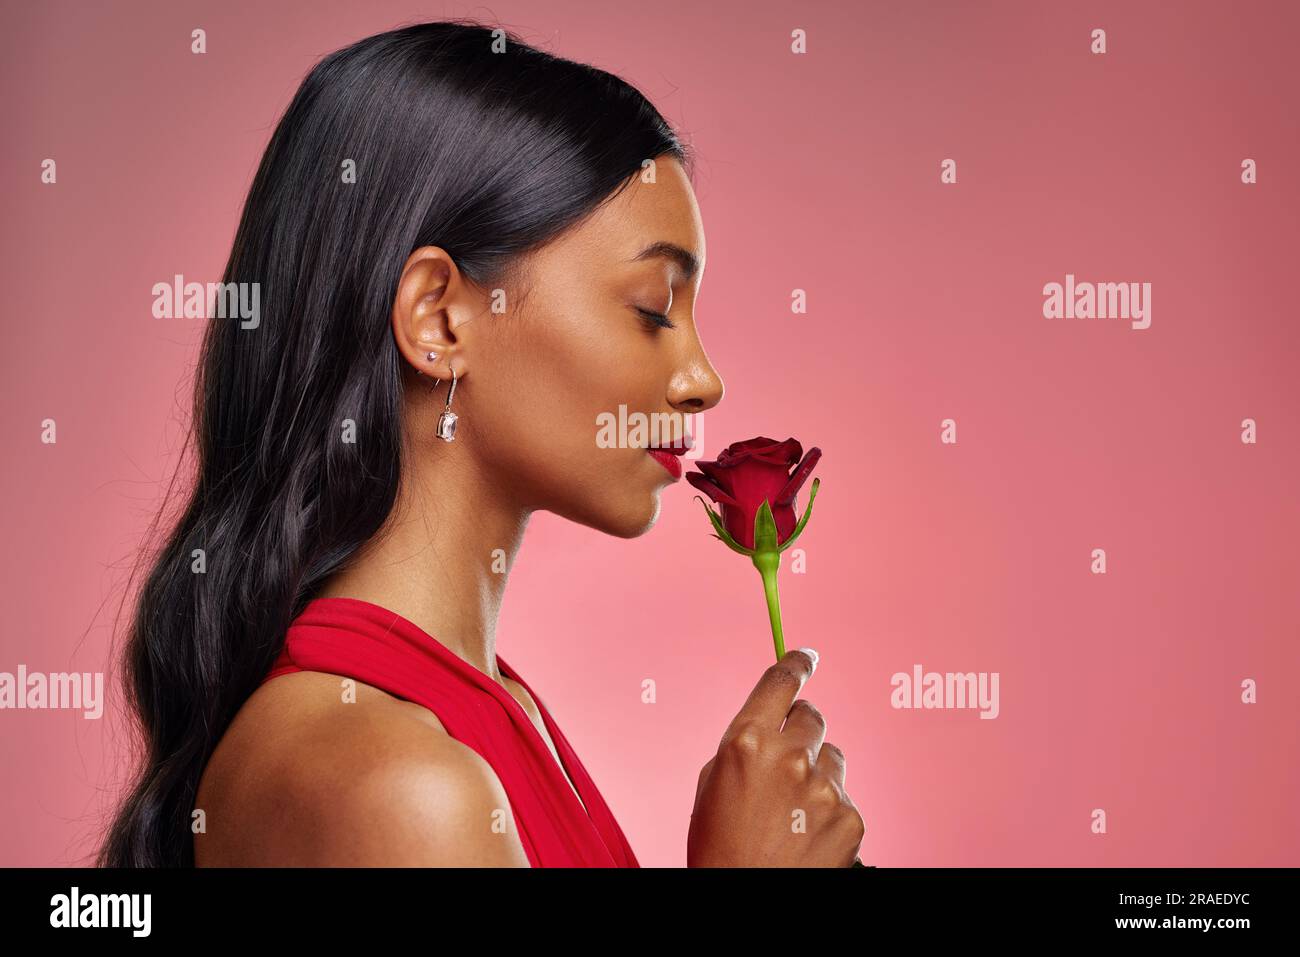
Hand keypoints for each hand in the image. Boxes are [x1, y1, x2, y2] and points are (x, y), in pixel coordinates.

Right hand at [687, 648, 864, 865]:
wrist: (744, 901)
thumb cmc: (719, 850)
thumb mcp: (712, 786)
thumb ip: (742, 746)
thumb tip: (768, 726)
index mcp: (745, 742)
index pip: (780, 682)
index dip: (797, 663)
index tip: (807, 655)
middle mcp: (788, 756)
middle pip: (811, 717)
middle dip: (801, 732)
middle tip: (786, 763)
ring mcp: (823, 787)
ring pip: (832, 756)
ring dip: (817, 772)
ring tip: (793, 811)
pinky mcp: (850, 817)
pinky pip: (844, 796)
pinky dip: (830, 810)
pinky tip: (807, 834)